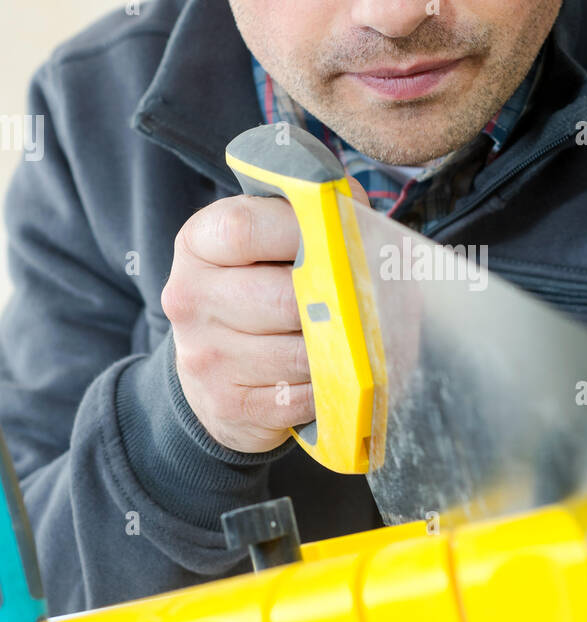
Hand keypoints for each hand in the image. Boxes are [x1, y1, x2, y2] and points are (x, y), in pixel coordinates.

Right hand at [162, 181, 368, 453]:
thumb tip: (361, 216)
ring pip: (300, 352)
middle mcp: (190, 299)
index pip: (244, 229)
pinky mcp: (229, 404)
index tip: (338, 238)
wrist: (211, 366)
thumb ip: (310, 216)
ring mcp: (205, 357)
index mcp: (197, 245)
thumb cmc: (257, 287)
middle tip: (360, 299)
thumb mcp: (266, 240)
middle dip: (333, 300)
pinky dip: (329, 385)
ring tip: (352, 336)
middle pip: (284, 297)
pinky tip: (330, 373)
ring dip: (338, 348)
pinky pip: (303, 395)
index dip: (302, 231)